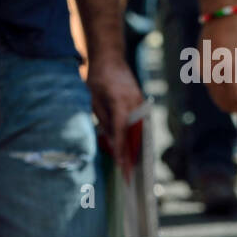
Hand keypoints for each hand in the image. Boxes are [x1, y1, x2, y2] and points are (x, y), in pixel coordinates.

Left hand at [86, 57, 145, 175]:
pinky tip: (133, 152)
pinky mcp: (142, 103)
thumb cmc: (97, 79)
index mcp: (120, 102)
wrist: (110, 58)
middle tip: (128, 177)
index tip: (123, 169)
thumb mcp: (93, 100)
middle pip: (136, 135)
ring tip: (130, 169)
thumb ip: (104, 122)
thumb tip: (113, 144)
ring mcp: (141, 103)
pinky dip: (138, 139)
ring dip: (136, 150)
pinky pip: (141, 125)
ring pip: (141, 132)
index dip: (122, 153)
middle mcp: (135, 104)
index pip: (122, 132)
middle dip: (132, 157)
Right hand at [199, 14, 236, 127]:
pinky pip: (210, 87)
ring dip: (227, 103)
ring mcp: (205, 68)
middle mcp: (215, 69)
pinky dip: (219, 93)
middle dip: (236, 110)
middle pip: (223, 100)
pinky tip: (231, 91)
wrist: (220, 16)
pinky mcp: (200, 67)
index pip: (236, 97)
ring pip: (215, 96)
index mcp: (232, 65)